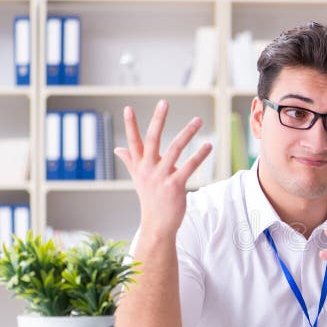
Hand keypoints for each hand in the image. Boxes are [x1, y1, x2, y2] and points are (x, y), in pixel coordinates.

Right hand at [114, 100, 211, 238]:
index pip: (133, 142)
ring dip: (187, 133)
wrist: (157, 224)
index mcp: (140, 166)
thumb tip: (118, 149)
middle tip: (164, 102)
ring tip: (198, 121)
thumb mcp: (138, 179)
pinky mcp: (175, 186)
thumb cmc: (150, 199)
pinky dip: (199, 155)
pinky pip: (189, 167)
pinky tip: (208, 146)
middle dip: (158, 120)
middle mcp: (148, 169)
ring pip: (174, 150)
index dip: (130, 125)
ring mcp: (161, 177)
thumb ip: (130, 161)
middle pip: (152, 139)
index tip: (128, 108)